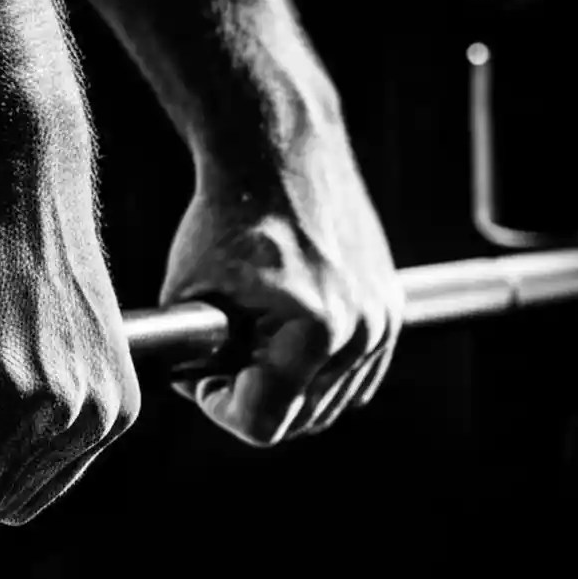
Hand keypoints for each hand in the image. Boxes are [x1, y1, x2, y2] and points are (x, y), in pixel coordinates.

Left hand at [161, 121, 402, 445]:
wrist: (279, 154)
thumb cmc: (225, 219)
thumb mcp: (187, 295)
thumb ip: (194, 360)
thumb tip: (207, 395)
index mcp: (314, 330)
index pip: (262, 424)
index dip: (218, 406)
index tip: (200, 374)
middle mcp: (360, 332)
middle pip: (300, 420)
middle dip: (252, 397)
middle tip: (220, 357)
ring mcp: (382, 322)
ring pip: (329, 404)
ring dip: (287, 388)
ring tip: (250, 341)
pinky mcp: (390, 308)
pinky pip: (354, 376)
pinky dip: (317, 372)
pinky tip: (282, 339)